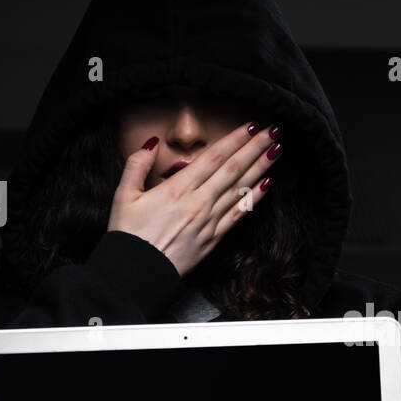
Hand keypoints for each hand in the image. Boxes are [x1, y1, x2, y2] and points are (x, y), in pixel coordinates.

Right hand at [108, 121, 282, 277]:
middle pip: (233, 169)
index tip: (251, 125)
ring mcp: (209, 221)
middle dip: (255, 147)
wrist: (137, 275)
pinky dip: (255, 198)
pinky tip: (268, 184)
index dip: (235, 139)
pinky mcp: (214, 238)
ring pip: (240, 189)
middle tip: (274, 130)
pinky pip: (239, 214)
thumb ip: (137, 165)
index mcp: (176, 189)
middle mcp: (198, 203)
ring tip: (276, 150)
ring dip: (261, 168)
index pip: (213, 157)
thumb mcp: (124, 195)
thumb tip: (152, 143)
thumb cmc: (128, 236)